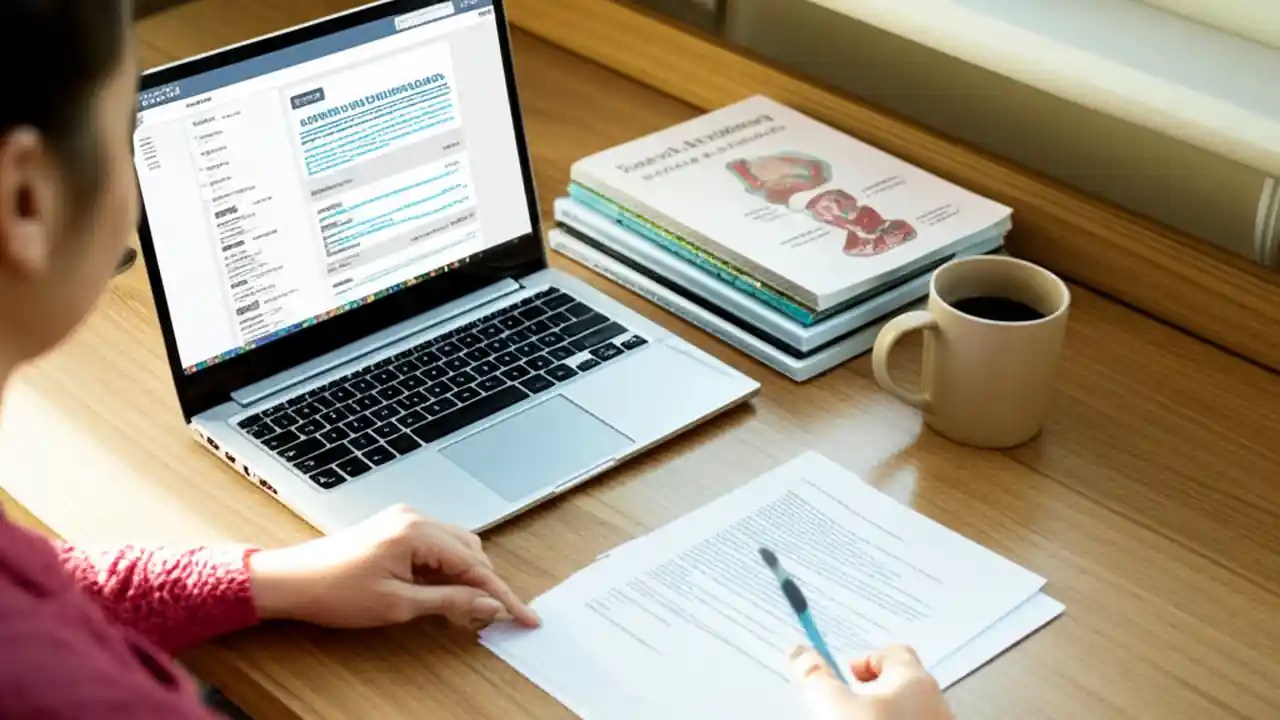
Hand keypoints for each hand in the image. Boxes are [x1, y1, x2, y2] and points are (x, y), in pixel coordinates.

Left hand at [248, 504, 539, 630]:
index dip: (501, 594)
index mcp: (417, 532)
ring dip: (466, 575)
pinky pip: (437, 544)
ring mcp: (405, 519)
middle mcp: (415, 517)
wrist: (291, 580)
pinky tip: (442, 591)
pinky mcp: (396, 527)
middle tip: (491, 619)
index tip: (523, 616)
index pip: (475, 566)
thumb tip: (488, 605)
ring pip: (457, 546)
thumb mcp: (398, 605)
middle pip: (472, 550)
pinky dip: (447, 567)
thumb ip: (449, 603)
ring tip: (463, 609)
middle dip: (485, 585)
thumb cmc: (335, 592)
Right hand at [790, 644, 953, 719]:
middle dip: (868, 694)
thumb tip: (799, 654)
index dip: (863, 661)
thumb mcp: (834, 708)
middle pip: (898, 685)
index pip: (892, 653)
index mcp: (914, 681)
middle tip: (844, 707)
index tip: (841, 675)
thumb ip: (815, 677)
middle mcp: (934, 703)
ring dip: (879, 717)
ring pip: (904, 713)